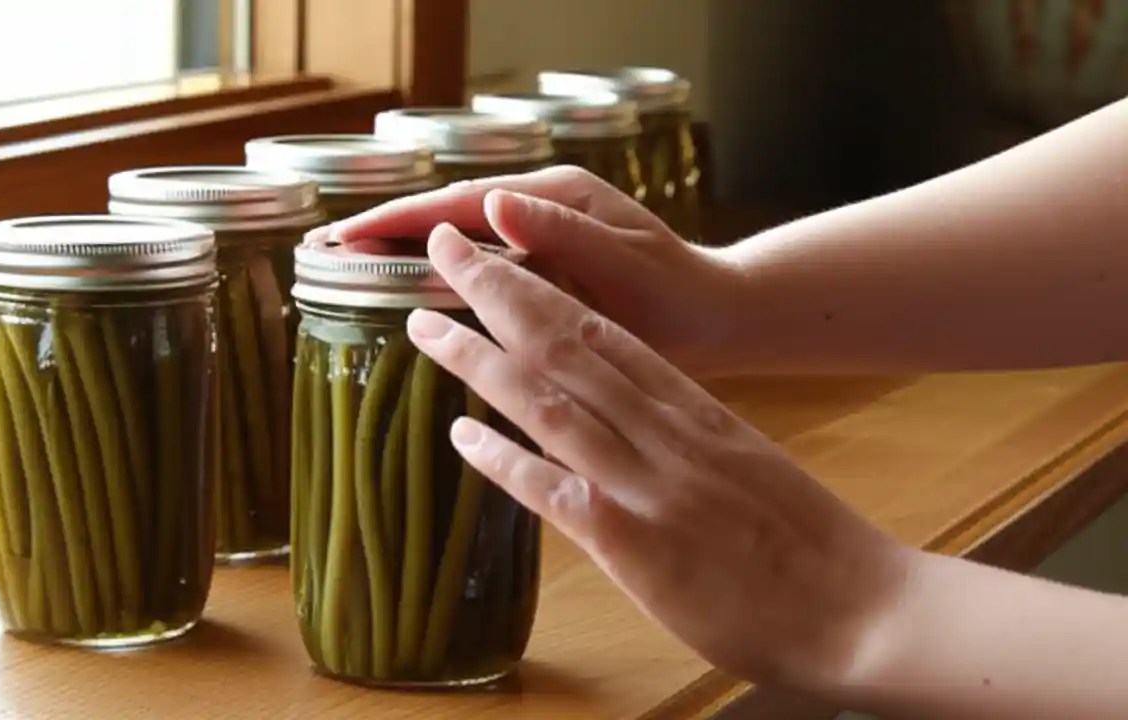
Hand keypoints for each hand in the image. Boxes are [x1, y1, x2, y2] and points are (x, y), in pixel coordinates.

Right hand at [318, 166, 747, 377]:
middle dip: (384, 228)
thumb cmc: (678, 293)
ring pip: (455, 236)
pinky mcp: (542, 262)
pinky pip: (475, 263)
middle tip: (323, 248)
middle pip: (445, 211)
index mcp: (553, 196)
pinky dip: (435, 269)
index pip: (457, 202)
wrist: (718, 315)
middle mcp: (538, 206)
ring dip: (402, 247)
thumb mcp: (624, 262)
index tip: (344, 236)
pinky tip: (408, 285)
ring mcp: (538, 233)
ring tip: (347, 264)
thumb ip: (561, 232)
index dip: (397, 219)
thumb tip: (493, 200)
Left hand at [404, 223, 913, 689]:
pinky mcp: (634, 542)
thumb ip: (682, 437)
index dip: (542, 286)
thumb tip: (630, 424)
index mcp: (696, 409)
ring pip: (549, 398)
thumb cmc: (807, 543)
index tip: (496, 255)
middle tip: (443, 250)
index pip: (605, 330)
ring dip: (478, 356)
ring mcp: (648, 482)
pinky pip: (553, 489)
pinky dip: (502, 457)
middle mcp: (667, 430)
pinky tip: (460, 434)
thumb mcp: (743, 465)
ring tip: (424, 324)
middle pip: (568, 340)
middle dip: (498, 289)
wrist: (862, 608)